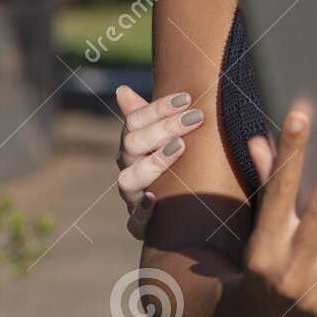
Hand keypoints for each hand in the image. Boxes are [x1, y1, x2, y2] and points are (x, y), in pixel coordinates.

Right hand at [115, 86, 203, 238]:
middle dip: (163, 128)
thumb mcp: (168, 139)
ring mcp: (132, 197)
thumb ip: (150, 116)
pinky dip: (142, 212)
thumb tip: (121, 90)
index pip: (134, 121)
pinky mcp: (140, 225)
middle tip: (195, 117)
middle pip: (133, 144)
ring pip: (128, 179)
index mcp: (133, 146)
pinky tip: (154, 200)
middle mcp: (129, 169)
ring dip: (154, 162)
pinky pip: (134, 222)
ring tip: (179, 147)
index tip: (187, 98)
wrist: (183, 210)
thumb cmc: (178, 165)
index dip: (158, 108)